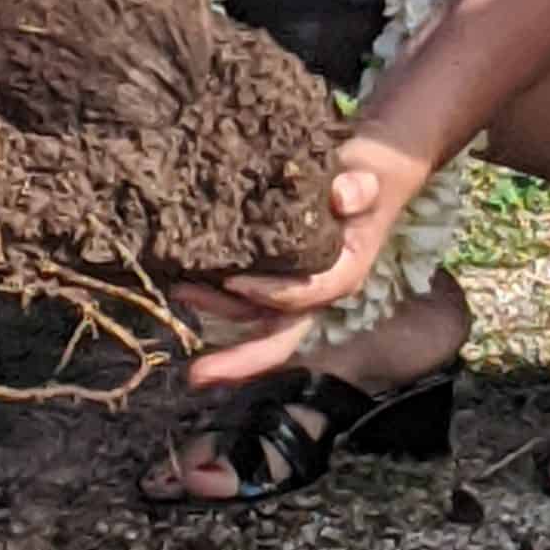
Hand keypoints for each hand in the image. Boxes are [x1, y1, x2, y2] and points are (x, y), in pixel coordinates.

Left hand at [171, 134, 420, 388]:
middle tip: (197, 375)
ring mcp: (296, 289)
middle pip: (279, 337)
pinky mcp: (278, 277)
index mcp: (343, 274)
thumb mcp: (369, 179)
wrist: (371, 174)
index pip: (306, 295)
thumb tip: (343, 194)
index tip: (233, 282)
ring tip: (178, 293)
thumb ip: (358, 189)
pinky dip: (215, 297)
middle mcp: (317, 292)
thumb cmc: (370, 178)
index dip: (271, 294)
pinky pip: (246, 299)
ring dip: (216, 315)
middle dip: (240, 361)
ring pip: (254, 319)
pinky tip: (186, 281)